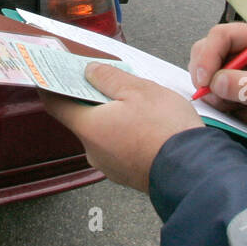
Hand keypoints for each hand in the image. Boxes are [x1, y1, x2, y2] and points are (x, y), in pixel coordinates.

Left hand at [40, 62, 204, 191]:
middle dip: (92, 98)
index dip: (52, 84)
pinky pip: (119, 146)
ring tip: (136, 102)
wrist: (194, 170)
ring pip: (103, 133)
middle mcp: (93, 150)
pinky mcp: (127, 173)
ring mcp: (110, 165)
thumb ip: (109, 77)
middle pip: (82, 118)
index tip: (53, 72)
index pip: (55, 103)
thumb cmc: (166, 130)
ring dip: (112, 116)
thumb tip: (91, 72)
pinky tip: (146, 124)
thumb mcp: (138, 89)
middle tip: (107, 80)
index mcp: (89, 127)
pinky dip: (125, 133)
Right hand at [189, 23, 246, 138]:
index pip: (221, 36)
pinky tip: (231, 108)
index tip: (205, 80)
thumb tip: (217, 82)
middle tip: (214, 96)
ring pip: (200, 70)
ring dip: (208, 90)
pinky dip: (211, 100)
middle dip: (204, 74)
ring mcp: (228, 66)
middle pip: (203, 50)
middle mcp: (238, 48)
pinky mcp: (223, 83)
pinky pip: (205, 89)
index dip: (208, 55)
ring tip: (232, 104)